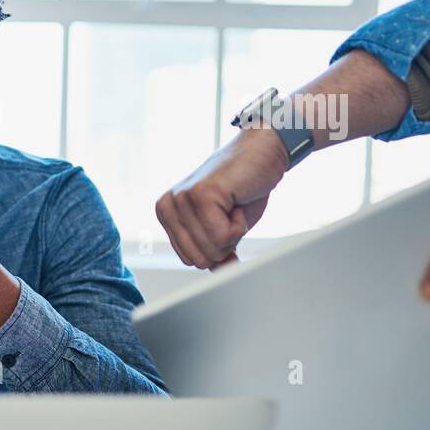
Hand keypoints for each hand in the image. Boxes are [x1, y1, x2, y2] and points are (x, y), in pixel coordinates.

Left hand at [155, 126, 288, 267]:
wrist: (263, 153)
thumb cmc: (244, 188)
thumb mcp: (225, 228)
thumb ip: (214, 252)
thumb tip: (219, 276)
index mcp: (166, 213)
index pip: (189, 259)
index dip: (217, 247)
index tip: (223, 219)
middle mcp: (168, 205)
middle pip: (198, 258)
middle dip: (224, 243)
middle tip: (230, 212)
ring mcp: (182, 199)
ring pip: (210, 249)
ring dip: (233, 232)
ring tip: (233, 204)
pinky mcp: (200, 195)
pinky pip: (221, 236)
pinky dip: (239, 225)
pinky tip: (237, 200)